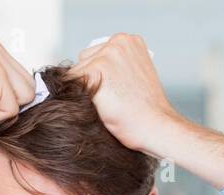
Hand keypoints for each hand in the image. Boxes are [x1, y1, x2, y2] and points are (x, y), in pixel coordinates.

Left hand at [65, 33, 182, 155]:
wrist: (153, 124)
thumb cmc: (144, 109)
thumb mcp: (134, 76)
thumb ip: (116, 67)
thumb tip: (89, 73)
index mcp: (129, 41)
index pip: (96, 55)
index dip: (98, 77)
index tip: (111, 90)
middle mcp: (118, 42)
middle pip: (83, 60)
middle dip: (88, 80)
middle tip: (108, 98)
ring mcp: (106, 54)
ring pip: (75, 74)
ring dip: (82, 90)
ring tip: (106, 103)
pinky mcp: (95, 69)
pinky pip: (70, 85)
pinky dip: (77, 98)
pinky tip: (98, 106)